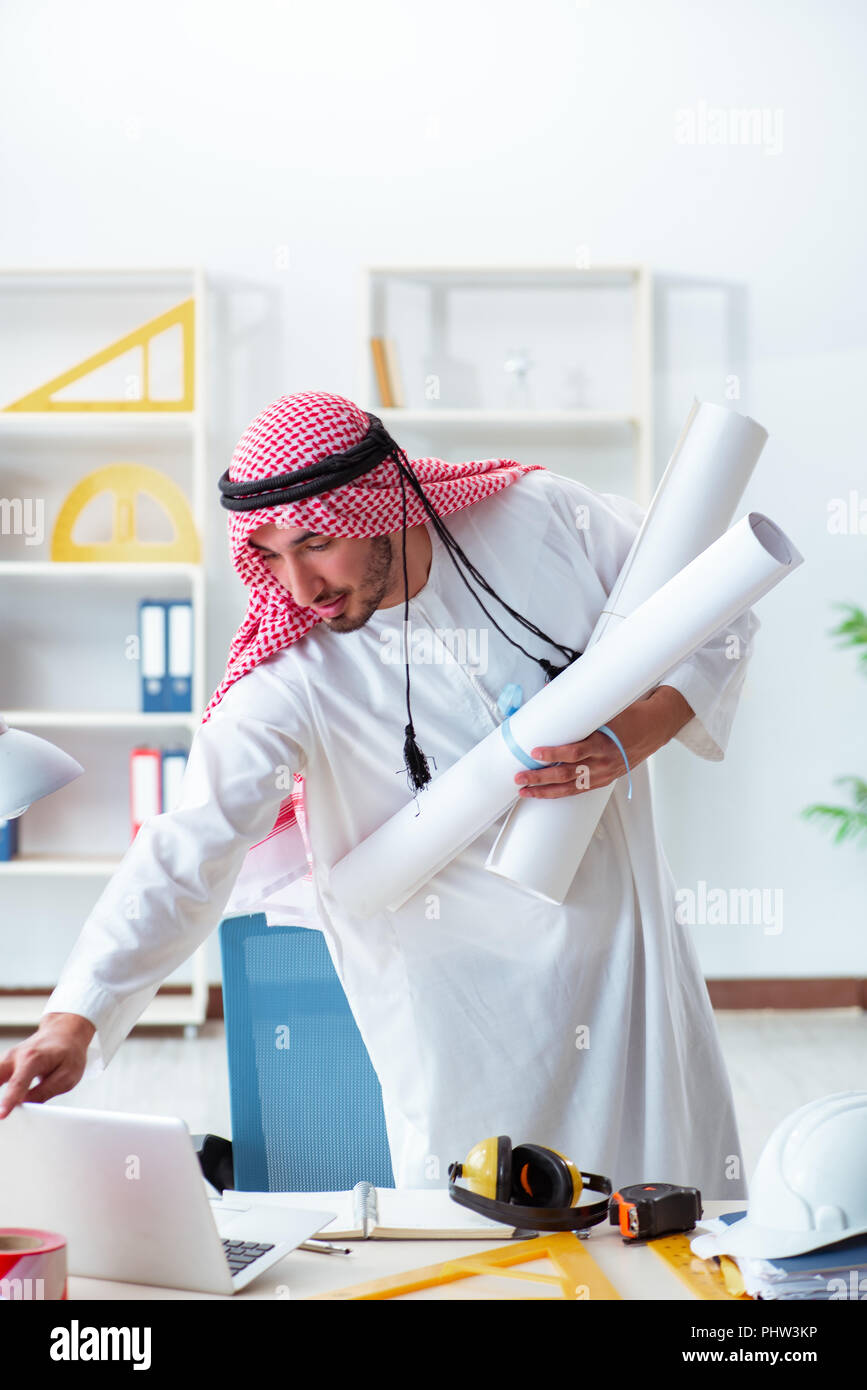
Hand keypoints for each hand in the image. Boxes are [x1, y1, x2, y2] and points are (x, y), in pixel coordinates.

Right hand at [0, 1013, 95, 1117]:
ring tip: (0, 1110)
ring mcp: (7, 1058)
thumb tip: (24, 1104)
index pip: (18, 1083)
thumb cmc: (68, 1053)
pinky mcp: (4, 1063)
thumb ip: (45, 1091)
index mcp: (33, 1058)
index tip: (1, 1115)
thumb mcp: (67, 1075)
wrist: (64, 1032)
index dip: (9, 1100)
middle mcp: (15, 1056)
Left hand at [513, 685, 693, 799]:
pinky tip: (543, 794)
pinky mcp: (603, 781)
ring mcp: (603, 774)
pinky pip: (578, 791)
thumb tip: (548, 692)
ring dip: (545, 790)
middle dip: (541, 777)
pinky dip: (559, 793)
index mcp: (604, 743)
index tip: (535, 752)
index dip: (554, 754)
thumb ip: (578, 706)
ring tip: (525, 789)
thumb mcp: (606, 709)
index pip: (575, 752)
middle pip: (567, 774)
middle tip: (520, 775)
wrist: (653, 730)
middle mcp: (603, 762)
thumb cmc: (629, 717)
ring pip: (569, 787)